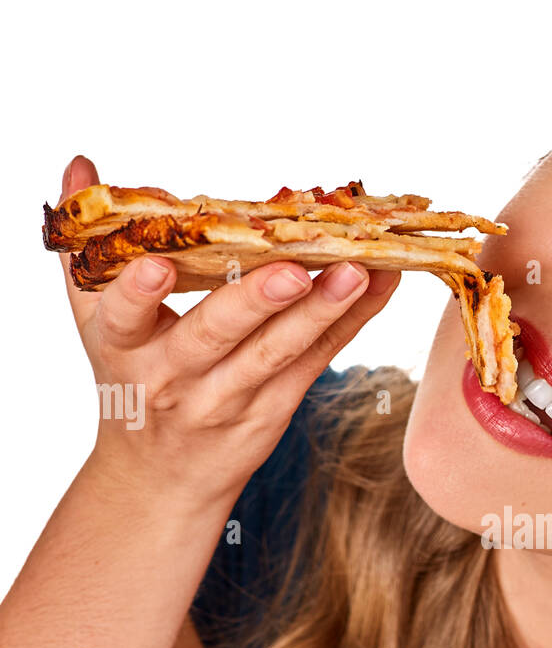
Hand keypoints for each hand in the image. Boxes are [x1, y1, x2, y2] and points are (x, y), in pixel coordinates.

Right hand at [57, 155, 401, 506]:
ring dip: (321, 310)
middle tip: (292, 269)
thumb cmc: (131, 384)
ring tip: (355, 272)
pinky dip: (349, 322)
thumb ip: (89, 249)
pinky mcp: (273, 409)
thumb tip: (79, 167)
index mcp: (124, 349)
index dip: (137, 293)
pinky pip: (314, 361)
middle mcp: (175, 378)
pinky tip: (377, 285)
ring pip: (277, 352)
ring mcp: (229, 399)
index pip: (124, 317)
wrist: (161, 480)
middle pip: (215, 335)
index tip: (155, 265)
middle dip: (254, 301)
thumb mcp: (97, 326)